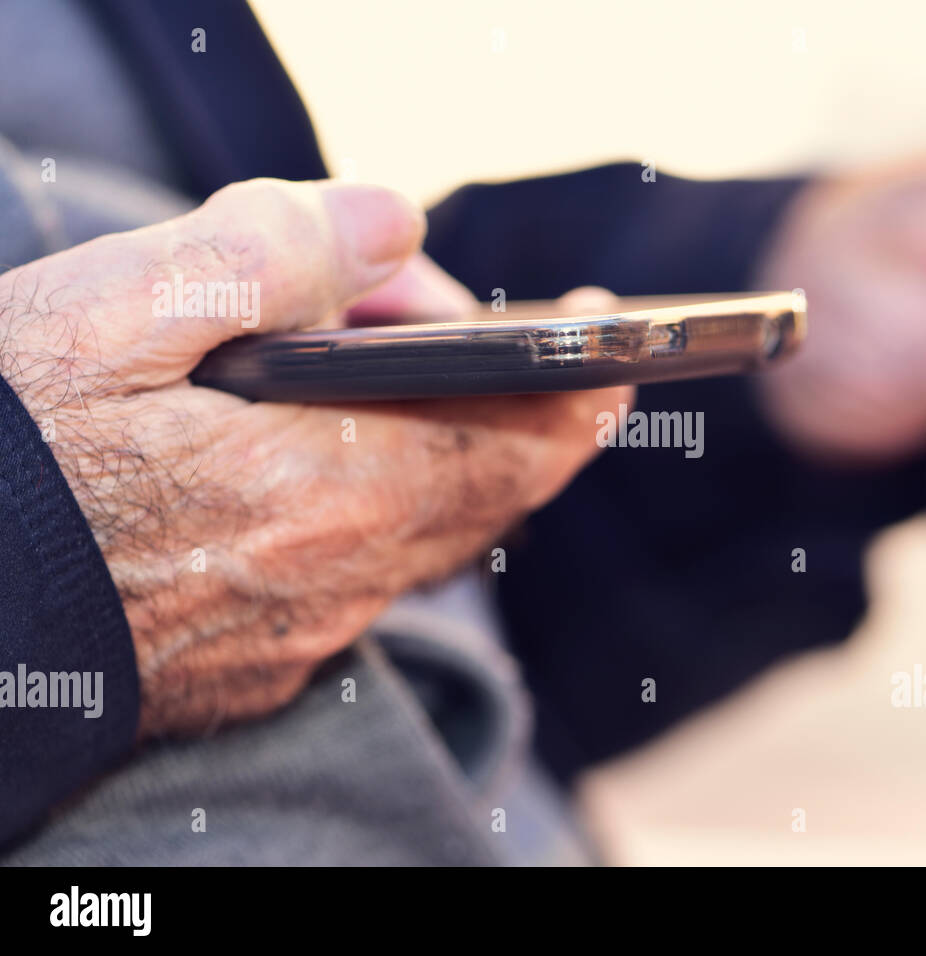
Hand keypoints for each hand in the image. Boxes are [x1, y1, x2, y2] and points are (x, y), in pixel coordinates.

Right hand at [0, 178, 628, 735]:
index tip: (614, 346)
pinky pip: (356, 572)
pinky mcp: (251, 662)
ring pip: (420, 528)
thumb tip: (393, 222)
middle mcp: (334, 579)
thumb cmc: (1, 455)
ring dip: (421, 441)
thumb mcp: (114, 310)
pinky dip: (366, 498)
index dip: (582, 392)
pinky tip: (304, 451)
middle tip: (428, 312)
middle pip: (480, 485)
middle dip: (485, 392)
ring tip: (350, 360)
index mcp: (325, 488)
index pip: (518, 445)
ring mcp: (295, 632)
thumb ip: (270, 256)